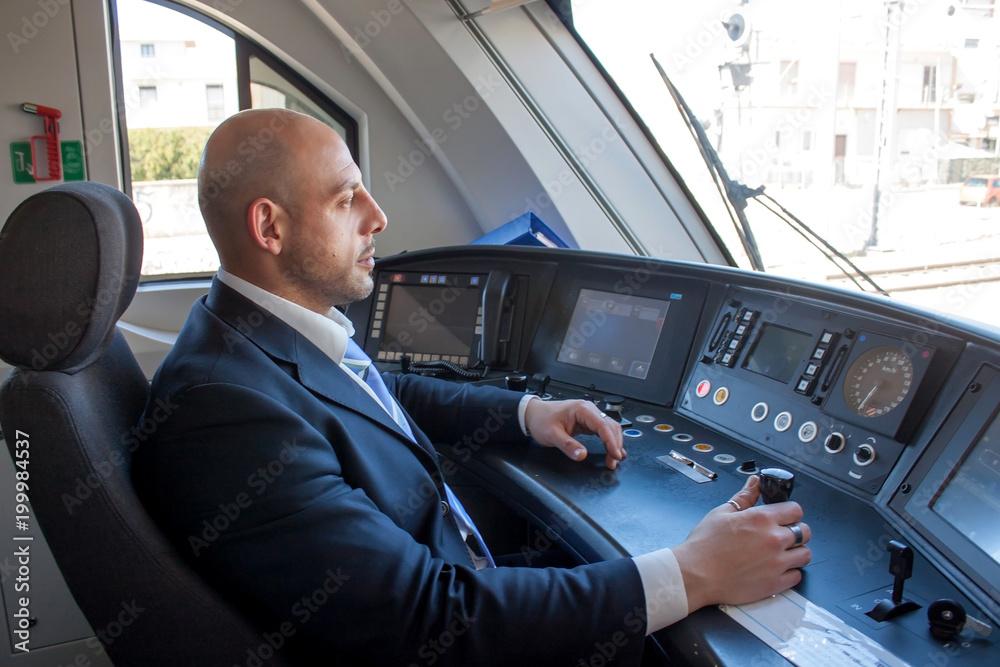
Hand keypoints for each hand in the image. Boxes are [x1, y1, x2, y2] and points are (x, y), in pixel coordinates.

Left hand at [523, 398, 625, 469]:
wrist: (533, 414)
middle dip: (615, 445)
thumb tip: (582, 455)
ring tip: (614, 459)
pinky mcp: (587, 421)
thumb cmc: (541, 420)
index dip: (612, 441)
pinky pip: (603, 430)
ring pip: (609, 428)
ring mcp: (589, 415)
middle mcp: (588, 410)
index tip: (615, 455)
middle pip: (610, 427)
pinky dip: (609, 440)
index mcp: (582, 409)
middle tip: (613, 462)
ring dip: (614, 443)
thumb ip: (567, 446)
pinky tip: (613, 449)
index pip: (603, 426)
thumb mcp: (551, 435)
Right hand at [672, 475, 811, 612]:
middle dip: (796, 531)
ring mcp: (777, 564)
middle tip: (781, 535)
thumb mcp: (722, 513)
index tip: (783, 517)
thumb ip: (744, 498)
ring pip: (805, 554)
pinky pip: (797, 576)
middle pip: (805, 532)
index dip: (789, 512)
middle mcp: (774, 540)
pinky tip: (776, 568)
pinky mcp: (775, 584)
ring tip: (780, 553)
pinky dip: (790, 572)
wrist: (695, 575)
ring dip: (796, 552)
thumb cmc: (704, 545)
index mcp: (762, 519)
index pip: (796, 510)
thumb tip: (755, 483)